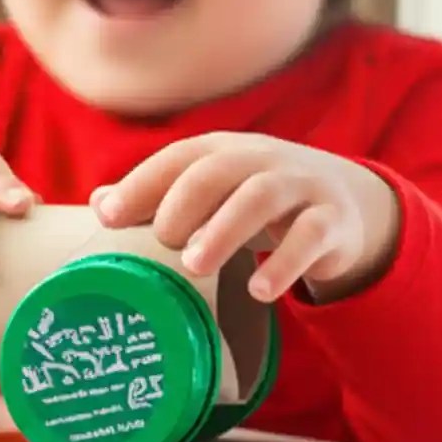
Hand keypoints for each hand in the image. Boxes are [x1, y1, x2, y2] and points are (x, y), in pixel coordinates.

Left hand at [90, 132, 398, 303]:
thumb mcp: (211, 194)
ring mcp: (300, 185)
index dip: (142, 184)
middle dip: (183, 204)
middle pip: (217, 170)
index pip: (178, 158)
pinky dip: (284, 263)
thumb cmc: (254, 202)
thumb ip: (158, 198)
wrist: (342, 205)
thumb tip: (98, 203)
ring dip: (225, 230)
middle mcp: (261, 160)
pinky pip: (310, 235)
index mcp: (224, 151)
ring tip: (195, 266)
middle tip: (163, 242)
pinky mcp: (332, 219)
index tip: (108, 217)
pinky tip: (258, 290)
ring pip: (262, 197)